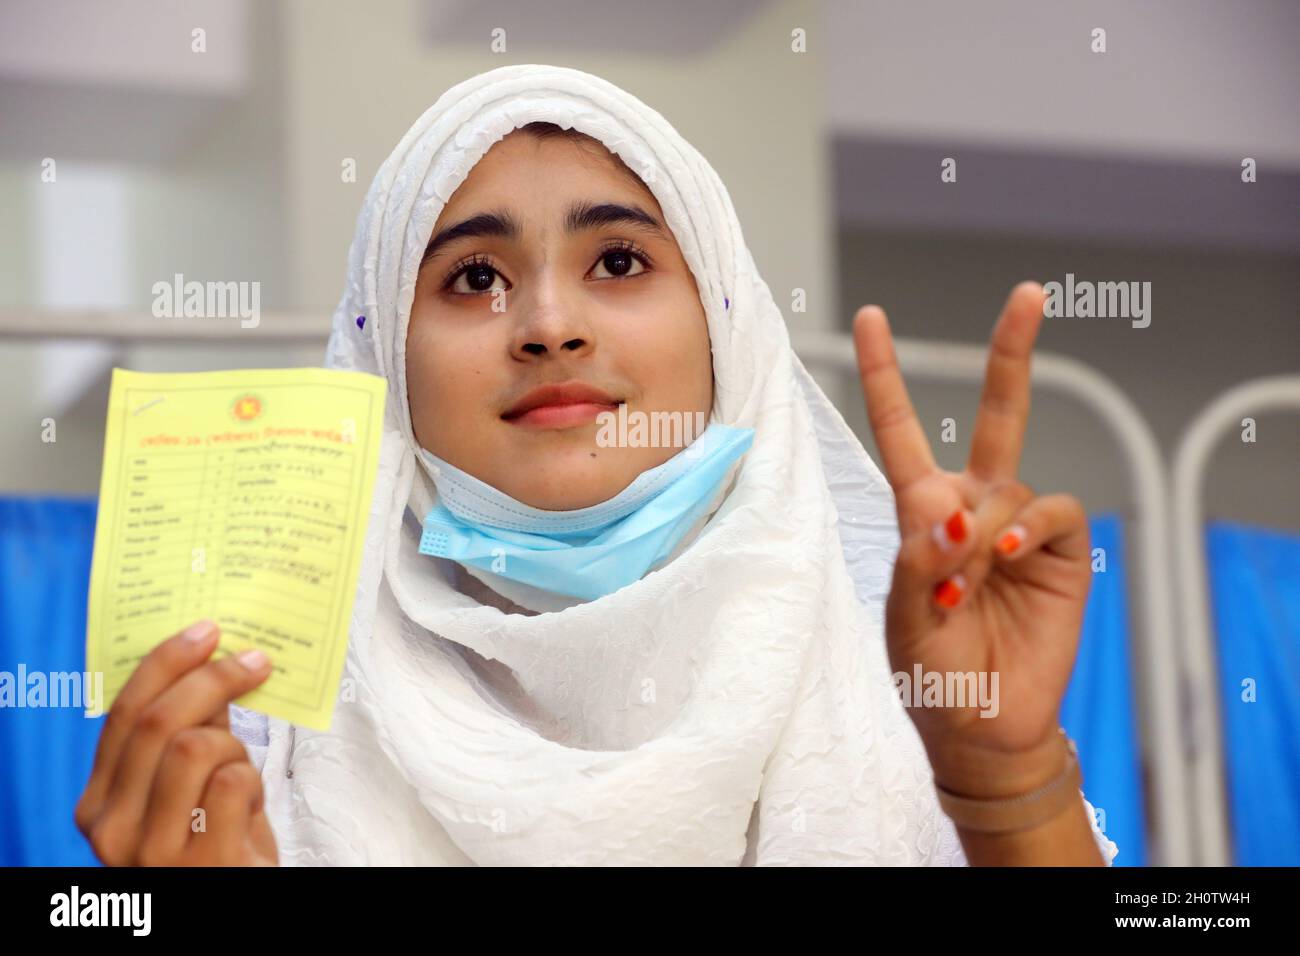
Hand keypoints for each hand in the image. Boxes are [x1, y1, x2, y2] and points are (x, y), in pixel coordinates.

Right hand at [74, 619, 278, 865]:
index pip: (124, 715)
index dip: (166, 664)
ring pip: (197, 747)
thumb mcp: (192, 788)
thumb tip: (209, 662)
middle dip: (213, 679)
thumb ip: (192, 731)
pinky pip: (233, 782)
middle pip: (159, 722)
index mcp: (99, 803)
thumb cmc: (216, 843)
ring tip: (242, 772)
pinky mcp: (203, 862)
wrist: (236, 901)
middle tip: (255, 662)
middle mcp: (113, 828)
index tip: (207, 631)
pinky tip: (250, 806)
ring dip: (235, 746)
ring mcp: (154, 850)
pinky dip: (254, 781)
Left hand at [852, 282, 1091, 796]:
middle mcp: (974, 504)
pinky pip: (1048, 513)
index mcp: (922, 510)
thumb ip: (916, 562)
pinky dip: (1025, 527)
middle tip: (1028, 293)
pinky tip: (1004, 553)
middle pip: (996, 414)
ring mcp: (1020, 524)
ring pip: (1007, 484)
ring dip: (982, 527)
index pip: (900, 429)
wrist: (983, 722)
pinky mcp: (1060, 550)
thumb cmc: (932, 669)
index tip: (869, 315)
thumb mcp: (903, 617)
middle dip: (1011, 354)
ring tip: (963, 584)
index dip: (883, 373)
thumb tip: (950, 515)